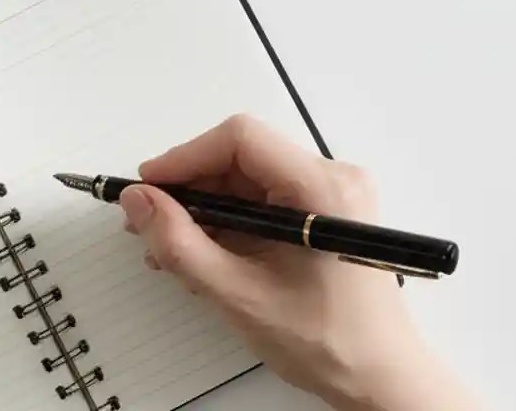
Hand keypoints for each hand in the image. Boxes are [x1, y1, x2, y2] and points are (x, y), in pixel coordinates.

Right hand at [121, 115, 477, 410]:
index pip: (241, 139)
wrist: (378, 375)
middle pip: (241, 158)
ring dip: (204, 210)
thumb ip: (179, 243)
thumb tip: (137, 200)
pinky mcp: (323, 212)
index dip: (185, 157)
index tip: (147, 188)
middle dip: (190, 189)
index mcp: (322, 189)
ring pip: (246, 179)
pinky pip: (262, 199)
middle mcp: (333, 178)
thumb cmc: (326, 341)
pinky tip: (205, 255)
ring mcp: (330, 194)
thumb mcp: (238, 294)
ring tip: (173, 251)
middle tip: (149, 224)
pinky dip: (228, 222)